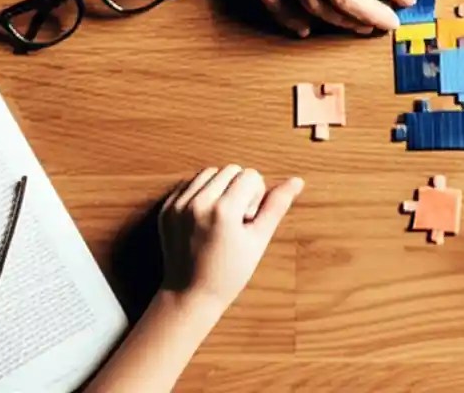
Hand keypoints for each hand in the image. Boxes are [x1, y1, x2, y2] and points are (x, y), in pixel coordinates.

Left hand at [159, 165, 303, 307]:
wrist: (190, 294)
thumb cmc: (229, 272)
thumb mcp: (259, 240)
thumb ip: (276, 206)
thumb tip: (297, 181)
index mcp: (223, 211)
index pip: (251, 175)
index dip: (256, 196)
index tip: (249, 220)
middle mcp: (198, 203)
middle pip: (230, 170)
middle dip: (239, 188)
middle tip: (236, 219)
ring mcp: (178, 205)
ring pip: (209, 173)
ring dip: (220, 187)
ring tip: (220, 216)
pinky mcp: (166, 208)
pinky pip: (189, 184)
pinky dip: (200, 193)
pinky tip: (204, 217)